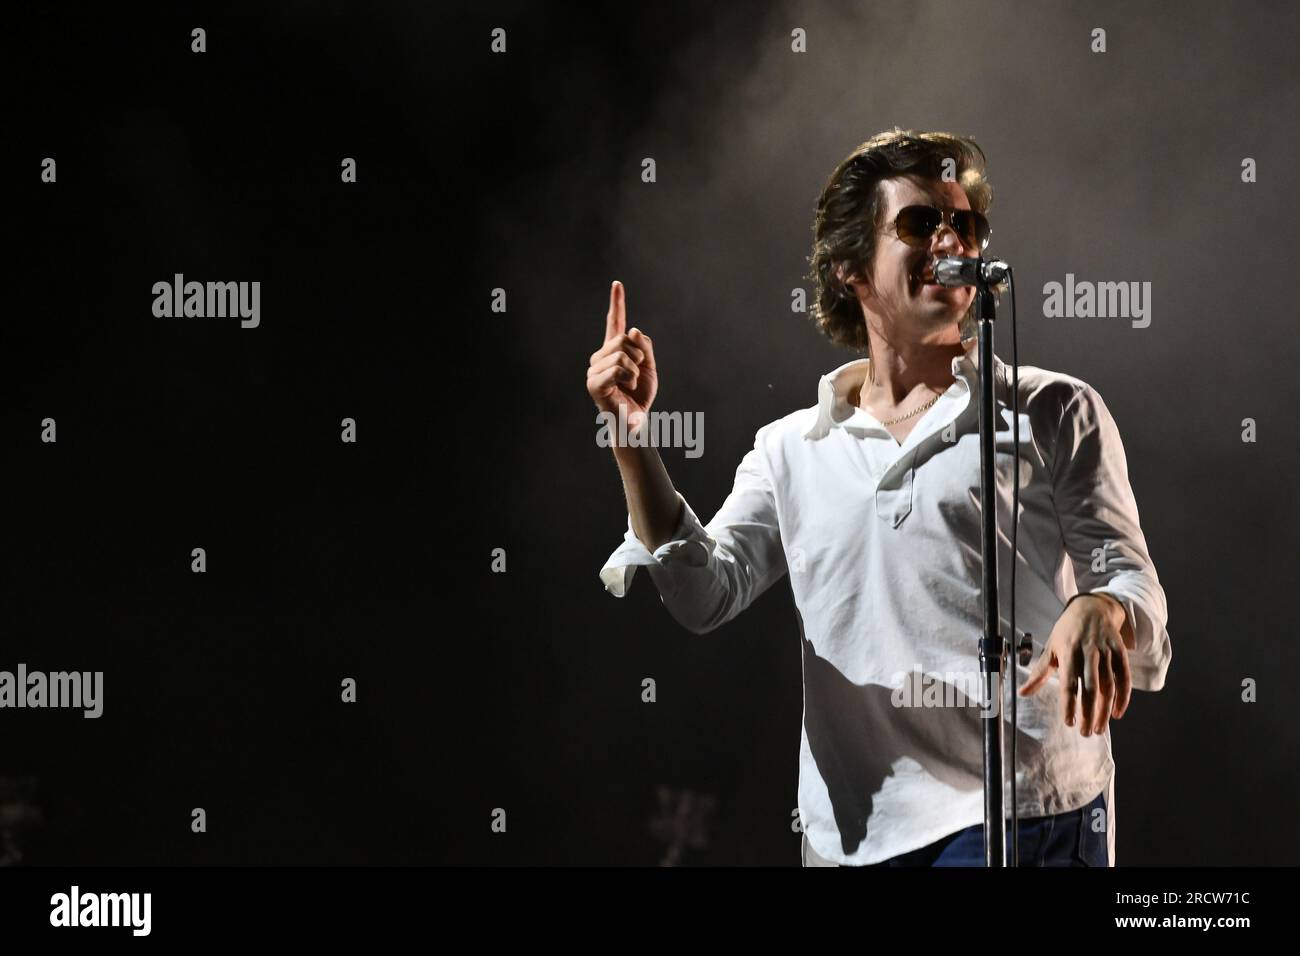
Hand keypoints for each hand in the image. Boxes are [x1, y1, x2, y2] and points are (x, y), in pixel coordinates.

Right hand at [586, 280, 658, 431]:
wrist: (636, 422)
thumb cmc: (640, 396)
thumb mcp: (650, 367)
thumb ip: (644, 347)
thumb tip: (632, 330)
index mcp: (613, 350)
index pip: (614, 322)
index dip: (617, 303)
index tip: (617, 284)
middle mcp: (600, 357)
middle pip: (622, 338)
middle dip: (639, 354)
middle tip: (638, 374)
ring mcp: (594, 370)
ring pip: (621, 353)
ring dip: (635, 369)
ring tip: (631, 384)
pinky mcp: (593, 384)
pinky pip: (617, 368)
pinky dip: (629, 376)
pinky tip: (627, 387)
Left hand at [1018, 594, 1134, 736]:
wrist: (1091, 608)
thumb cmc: (1066, 632)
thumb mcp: (1050, 648)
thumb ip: (1039, 673)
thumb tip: (1022, 693)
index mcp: (1067, 652)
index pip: (1068, 683)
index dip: (1069, 704)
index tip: (1068, 723)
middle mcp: (1088, 652)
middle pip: (1090, 688)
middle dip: (1089, 713)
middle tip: (1087, 733)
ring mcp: (1106, 652)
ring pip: (1108, 686)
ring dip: (1105, 710)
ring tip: (1100, 728)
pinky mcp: (1120, 652)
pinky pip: (1124, 677)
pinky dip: (1123, 697)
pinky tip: (1118, 713)